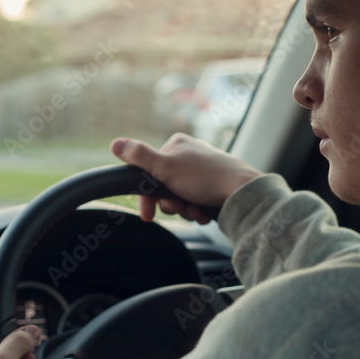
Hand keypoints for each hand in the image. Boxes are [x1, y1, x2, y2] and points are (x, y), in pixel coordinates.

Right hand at [110, 133, 263, 223]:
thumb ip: (140, 156)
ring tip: (198, 211)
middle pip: (165, 187)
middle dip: (172, 204)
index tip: (148, 215)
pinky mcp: (214, 185)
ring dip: (186, 209)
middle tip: (183, 208)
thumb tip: (115, 144)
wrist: (244, 194)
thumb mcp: (166, 167)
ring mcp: (203, 170)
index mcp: (176, 144)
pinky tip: (206, 212)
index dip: (148, 196)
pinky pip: (196, 201)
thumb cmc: (206, 179)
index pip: (149, 172)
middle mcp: (190, 154)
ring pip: (181, 197)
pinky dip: (199, 210)